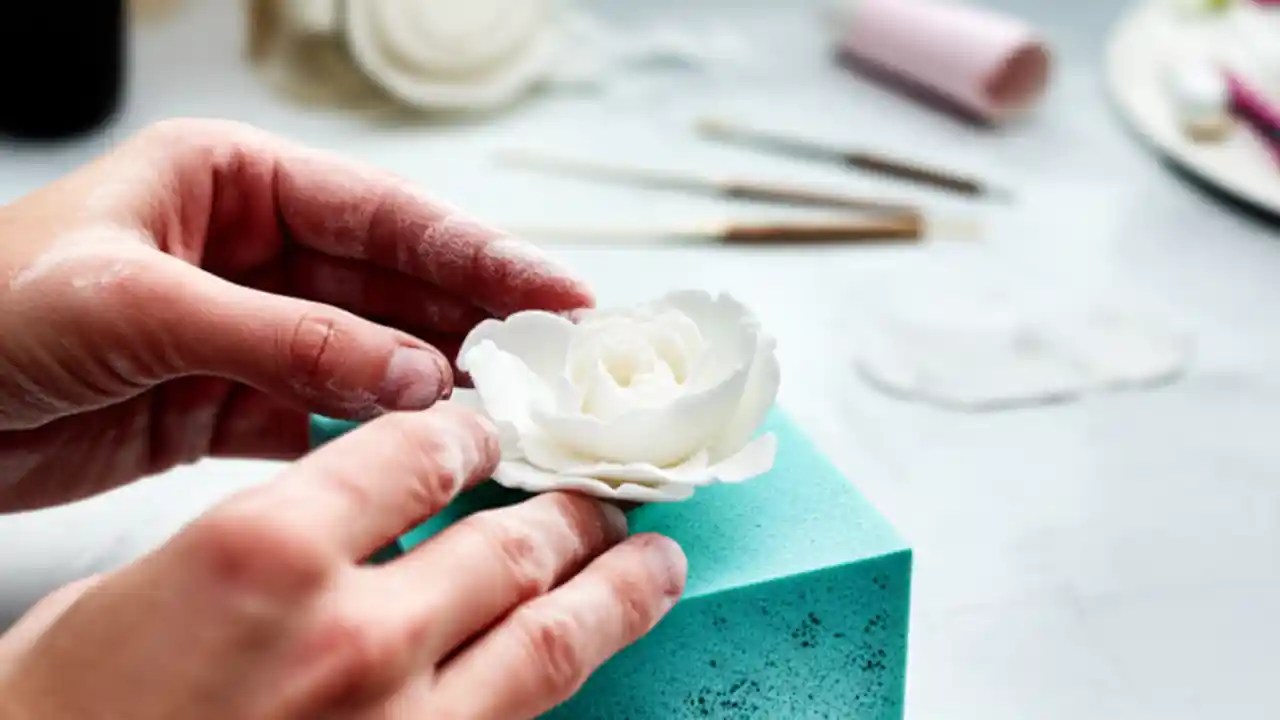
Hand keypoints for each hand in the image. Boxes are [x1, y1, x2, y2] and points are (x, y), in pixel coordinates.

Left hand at [0, 119, 591, 510]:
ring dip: (439, 386)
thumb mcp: (137, 304)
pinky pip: (328, 416)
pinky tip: (432, 455)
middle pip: (394, 286)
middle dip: (477, 323)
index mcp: (231, 182)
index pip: (382, 215)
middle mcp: (252, 251)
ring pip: (372, 354)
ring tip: (516, 413)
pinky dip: (378, 439)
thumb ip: (283, 337)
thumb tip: (412, 372)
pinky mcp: (230, 402)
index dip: (479, 252)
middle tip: (560, 363)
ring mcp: (249, 330)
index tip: (556, 291)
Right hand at [0, 402, 687, 718]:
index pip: (421, 450)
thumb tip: (349, 516)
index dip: (476, 432)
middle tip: (602, 493)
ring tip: (656, 562)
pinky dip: (569, 676)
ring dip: (619, 587)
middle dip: (570, 507)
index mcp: (268, 550)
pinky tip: (591, 655)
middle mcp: (353, 631)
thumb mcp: (139, 592)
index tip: (497, 431)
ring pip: (553, 632)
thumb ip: (265, 537)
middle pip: (513, 537)